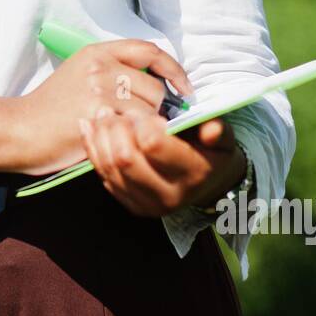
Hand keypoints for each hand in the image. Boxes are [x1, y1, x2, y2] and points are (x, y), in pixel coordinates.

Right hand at [12, 39, 192, 174]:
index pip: (149, 51)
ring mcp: (100, 91)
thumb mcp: (79, 73)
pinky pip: (135, 131)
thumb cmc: (50, 108)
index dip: (173, 70)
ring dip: (143, 128)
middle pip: (155, 88)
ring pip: (149, 112)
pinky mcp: (99, 117)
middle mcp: (101, 67)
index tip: (184, 89)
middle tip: (137, 124)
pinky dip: (133, 140)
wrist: (20, 129)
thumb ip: (113, 71)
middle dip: (154, 110)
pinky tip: (116, 142)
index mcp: (97, 52)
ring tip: (121, 133)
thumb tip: (155, 84)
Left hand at [77, 109, 246, 218]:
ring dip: (101, 137)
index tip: (145, 112)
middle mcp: (168, 194)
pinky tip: (92, 128)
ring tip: (104, 115)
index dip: (142, 123)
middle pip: (126, 159)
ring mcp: (147, 203)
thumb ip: (218, 130)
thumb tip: (212, 130)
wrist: (208, 184)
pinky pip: (103, 175)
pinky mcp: (130, 204)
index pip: (154, 145)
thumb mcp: (223, 138)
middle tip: (116, 110)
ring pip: (110, 168)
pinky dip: (93, 148)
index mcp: (192, 173)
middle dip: (116, 129)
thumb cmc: (212, 152)